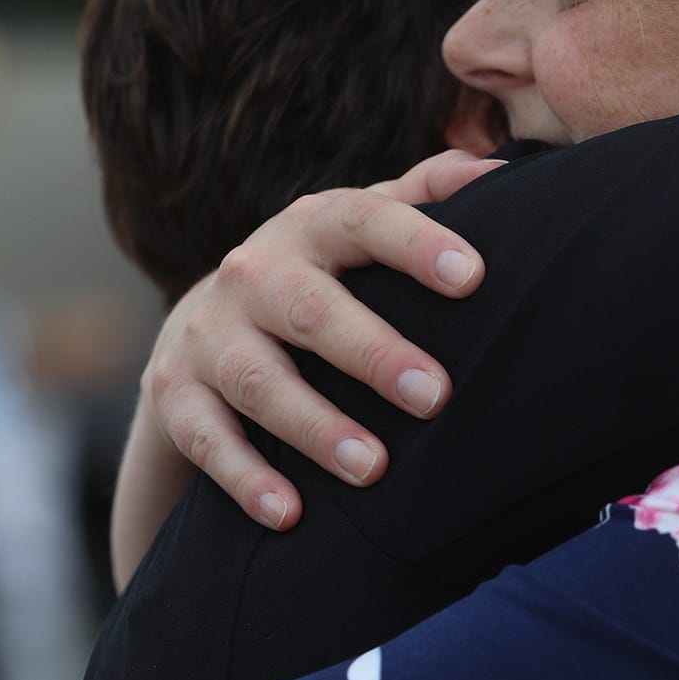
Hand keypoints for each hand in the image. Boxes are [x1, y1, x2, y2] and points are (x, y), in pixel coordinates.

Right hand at [140, 152, 501, 529]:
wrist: (203, 327)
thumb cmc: (320, 276)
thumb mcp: (361, 226)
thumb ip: (427, 192)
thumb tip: (502, 166)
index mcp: (312, 227)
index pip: (365, 221)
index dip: (416, 244)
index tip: (473, 275)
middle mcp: (255, 273)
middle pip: (312, 309)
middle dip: (374, 354)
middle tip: (436, 396)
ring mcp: (209, 335)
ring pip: (260, 381)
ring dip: (316, 427)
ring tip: (374, 469)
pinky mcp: (176, 395)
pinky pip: (207, 439)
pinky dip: (245, 477)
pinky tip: (289, 513)